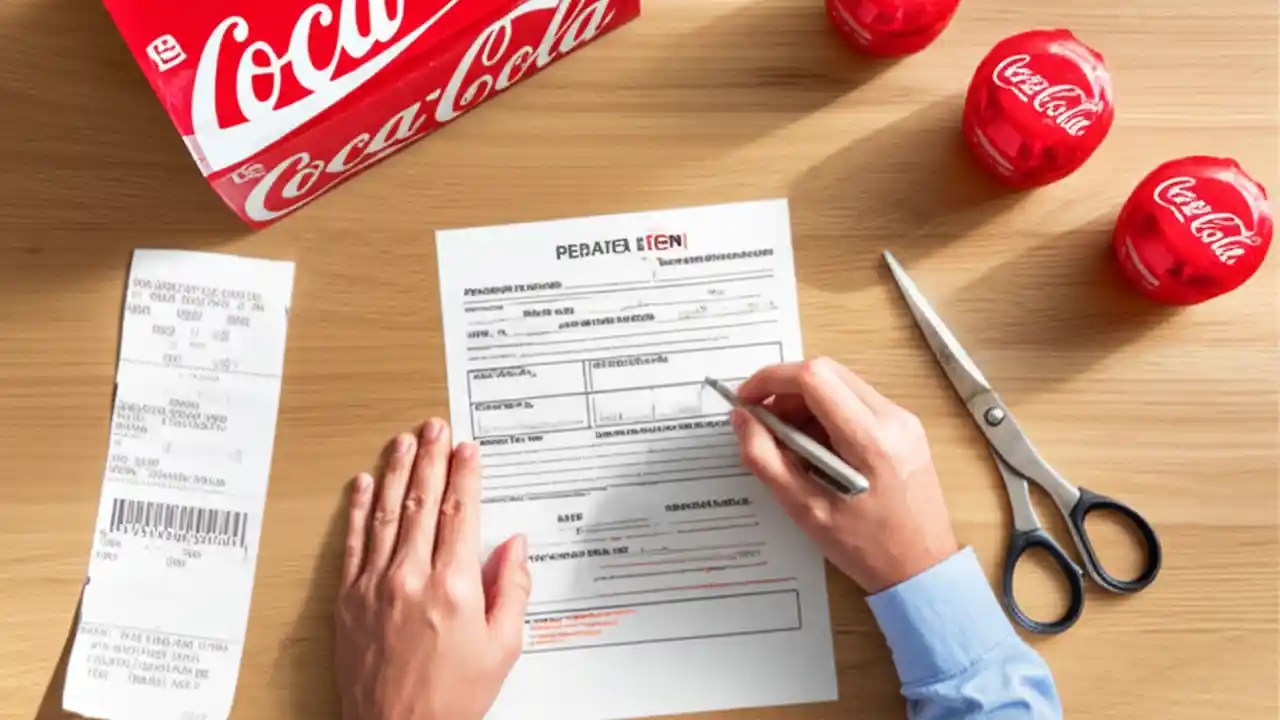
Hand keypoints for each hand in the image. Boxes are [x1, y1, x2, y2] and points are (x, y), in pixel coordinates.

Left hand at [336, 419, 530, 719]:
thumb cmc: (451, 698)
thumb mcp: (503, 648)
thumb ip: (512, 591)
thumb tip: (514, 547)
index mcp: (454, 587)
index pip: (461, 513)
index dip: (465, 475)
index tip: (468, 450)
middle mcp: (411, 578)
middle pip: (423, 503)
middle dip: (431, 459)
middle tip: (435, 428)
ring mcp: (375, 586)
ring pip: (387, 513)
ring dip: (397, 472)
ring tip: (403, 442)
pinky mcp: (349, 599)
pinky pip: (354, 542)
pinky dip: (359, 509)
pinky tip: (365, 484)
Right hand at [732, 358, 958, 593]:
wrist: (923, 569)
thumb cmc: (867, 549)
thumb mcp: (805, 510)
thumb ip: (766, 460)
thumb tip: (742, 419)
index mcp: (870, 440)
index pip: (813, 377)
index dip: (770, 379)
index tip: (747, 401)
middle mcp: (893, 418)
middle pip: (826, 372)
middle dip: (785, 390)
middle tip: (764, 425)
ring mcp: (904, 420)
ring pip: (840, 383)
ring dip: (805, 403)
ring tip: (790, 446)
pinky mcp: (905, 428)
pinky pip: (856, 402)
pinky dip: (826, 414)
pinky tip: (817, 449)